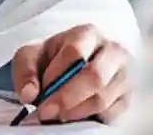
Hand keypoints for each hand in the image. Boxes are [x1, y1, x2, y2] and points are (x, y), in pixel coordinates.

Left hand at [11, 24, 130, 124]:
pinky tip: (73, 116)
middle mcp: (112, 51)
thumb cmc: (51, 58)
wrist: (70, 67)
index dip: (56, 76)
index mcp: (88, 34)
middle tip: (47, 113)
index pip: (75, 52)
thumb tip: (29, 94)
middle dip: (67, 98)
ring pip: (103, 98)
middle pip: (95, 76)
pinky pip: (111, 114)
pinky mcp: (127, 97)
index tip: (40, 95)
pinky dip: (89, 119)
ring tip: (57, 115)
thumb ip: (25, 71)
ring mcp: (124, 75)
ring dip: (75, 111)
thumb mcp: (31, 56)